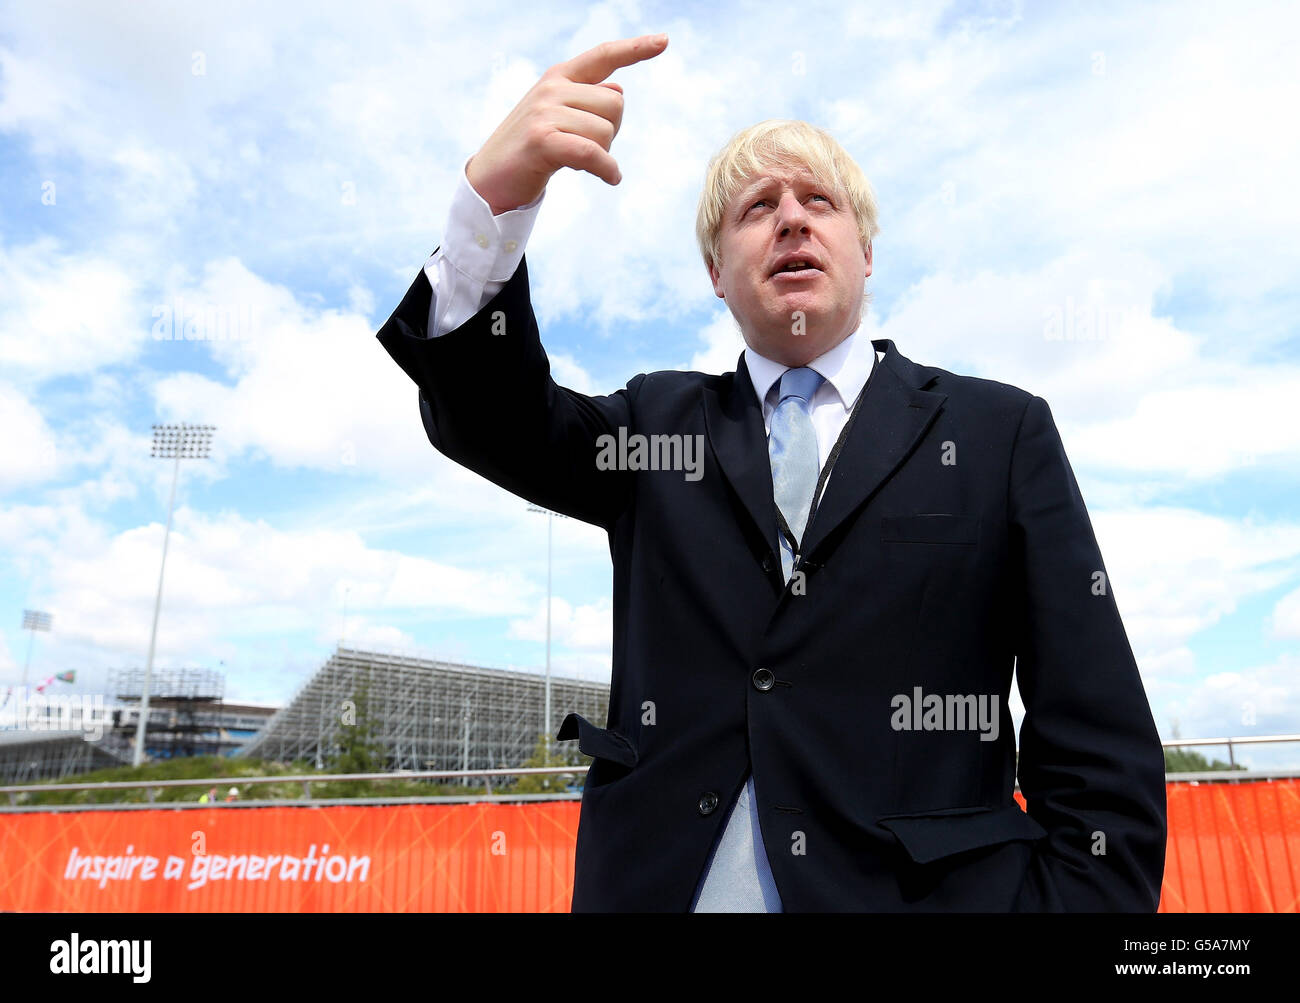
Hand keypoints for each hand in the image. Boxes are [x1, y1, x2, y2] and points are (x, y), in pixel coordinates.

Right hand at [465, 33, 667, 214]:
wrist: (489, 180)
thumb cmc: (529, 151)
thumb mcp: (557, 117)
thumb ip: (586, 101)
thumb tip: (618, 87)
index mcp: (558, 77)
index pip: (603, 56)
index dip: (635, 49)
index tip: (663, 41)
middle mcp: (552, 88)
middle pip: (616, 102)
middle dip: (612, 131)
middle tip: (590, 149)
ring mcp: (545, 112)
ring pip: (606, 130)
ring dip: (603, 154)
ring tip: (579, 162)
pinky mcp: (542, 141)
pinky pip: (592, 153)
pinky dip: (606, 169)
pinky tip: (610, 178)